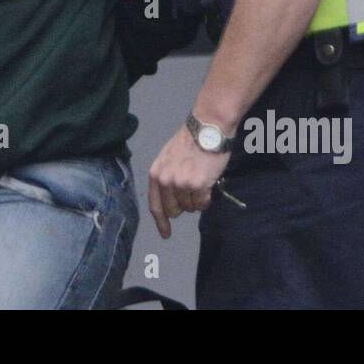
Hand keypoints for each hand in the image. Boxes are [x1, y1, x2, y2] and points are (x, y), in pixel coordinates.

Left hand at [147, 124, 230, 238]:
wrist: (207, 129)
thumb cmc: (190, 142)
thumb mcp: (168, 159)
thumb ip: (166, 178)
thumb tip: (170, 200)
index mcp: (156, 173)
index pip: (155, 205)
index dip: (161, 222)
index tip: (166, 234)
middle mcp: (166, 180)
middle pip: (173, 210)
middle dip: (183, 206)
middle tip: (192, 191)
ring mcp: (181, 184)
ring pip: (190, 208)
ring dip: (197, 199)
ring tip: (201, 179)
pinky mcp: (198, 185)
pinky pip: (203, 203)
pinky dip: (207, 198)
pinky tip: (208, 183)